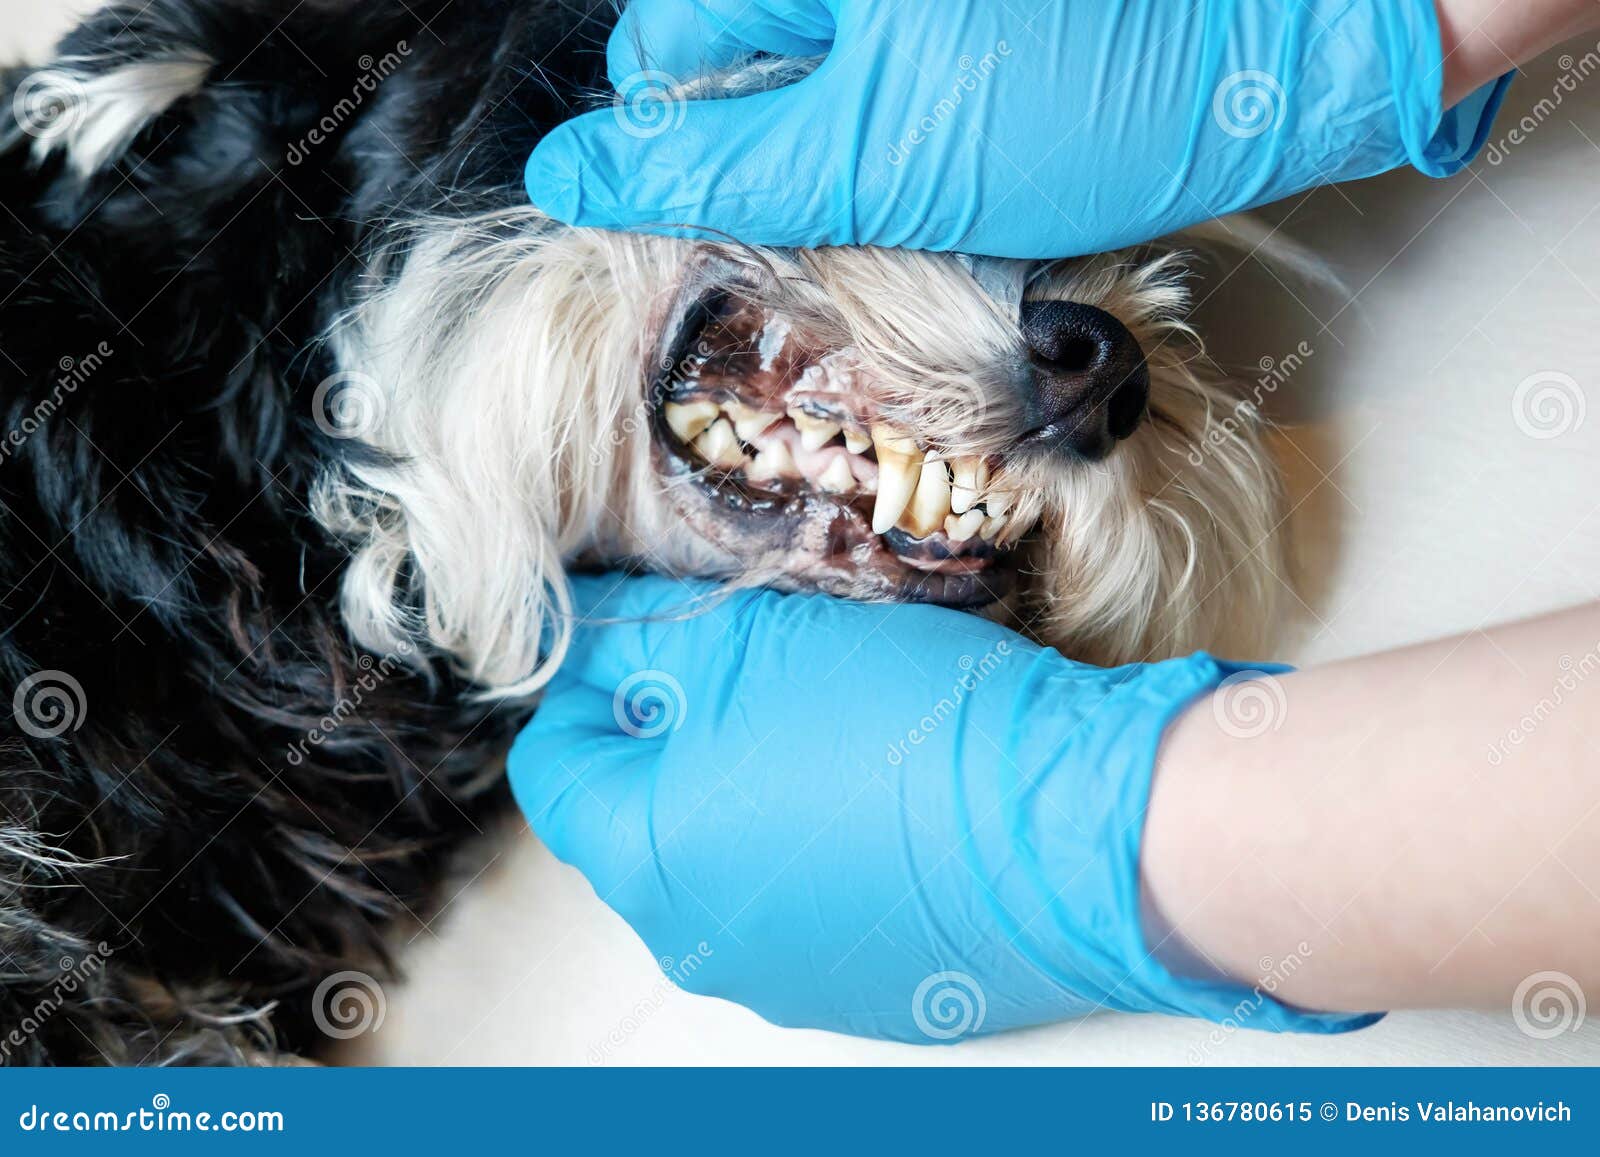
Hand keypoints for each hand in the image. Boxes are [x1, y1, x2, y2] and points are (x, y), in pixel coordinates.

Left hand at [509, 575, 1377, 1040]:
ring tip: (831, 725)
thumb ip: (637, 638)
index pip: (557, 768)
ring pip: (724, 864)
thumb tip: (581, 637)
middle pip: (640, 820)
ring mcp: (786, 982)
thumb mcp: (751, 641)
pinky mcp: (866, 993)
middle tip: (754, 667)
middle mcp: (699, 946)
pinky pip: (804, 908)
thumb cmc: (912, 727)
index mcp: (645, 862)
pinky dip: (818, 848)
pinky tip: (885, 794)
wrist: (1081, 827)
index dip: (592, 686)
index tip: (649, 639)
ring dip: (749, 793)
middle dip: (675, 738)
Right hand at [524, 0, 1511, 257]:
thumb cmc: (1111, 90)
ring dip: (841, 158)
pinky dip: (900, 140)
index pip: (665, 49)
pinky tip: (966, 163)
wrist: (1298, 39)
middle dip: (773, 152)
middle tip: (851, 216)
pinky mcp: (950, 31)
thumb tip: (574, 177)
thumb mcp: (895, 153)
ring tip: (929, 188)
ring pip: (810, 81)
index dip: (690, 155)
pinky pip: (881, 85)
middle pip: (733, 60)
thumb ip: (722, 162)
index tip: (750, 231)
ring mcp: (905, 16)